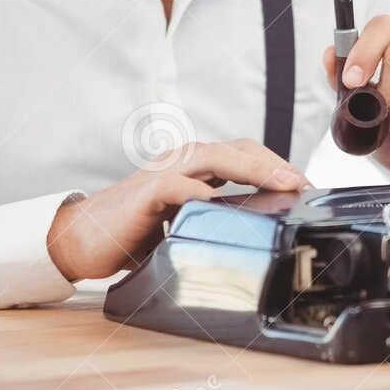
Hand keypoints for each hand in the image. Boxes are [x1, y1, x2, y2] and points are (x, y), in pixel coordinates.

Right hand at [45, 139, 305, 281]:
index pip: (245, 154)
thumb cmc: (135, 231)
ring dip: (251, 168)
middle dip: (274, 164)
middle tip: (303, 183)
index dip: (276, 165)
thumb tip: (257, 229)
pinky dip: (198, 191)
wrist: (83, 240)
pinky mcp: (146, 193)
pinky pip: (176, 186)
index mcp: (195, 166)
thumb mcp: (185, 221)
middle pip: (238, 150)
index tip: (306, 186)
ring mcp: (164, 173)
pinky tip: (217, 201)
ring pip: (214, 157)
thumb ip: (214, 215)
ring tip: (280, 183)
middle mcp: (183, 162)